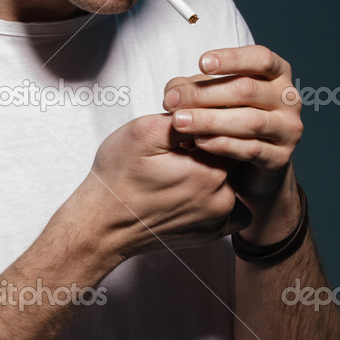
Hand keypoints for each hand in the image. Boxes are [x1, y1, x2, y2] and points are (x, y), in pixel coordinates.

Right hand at [78, 112, 251, 262]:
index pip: (235, 131)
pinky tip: (196, 189)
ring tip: (185, 166)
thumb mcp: (143, 132)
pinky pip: (234, 209)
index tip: (194, 121)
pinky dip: (221, 196)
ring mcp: (219, 219)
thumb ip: (184, 116)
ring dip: (218, 168)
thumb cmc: (117, 178)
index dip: (215, 119)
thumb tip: (210, 106)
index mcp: (210, 170)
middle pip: (237, 155)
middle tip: (186, 143)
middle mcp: (222, 198)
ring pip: (235, 179)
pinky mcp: (213, 233)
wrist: (102, 225)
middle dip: (216, 143)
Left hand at [162, 45, 302, 203]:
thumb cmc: (233, 120)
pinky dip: (223, 144)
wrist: (253, 167)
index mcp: (277, 74)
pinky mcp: (280, 157)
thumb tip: (172, 91)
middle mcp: (288, 99)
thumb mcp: (216, 98)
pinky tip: (199, 141)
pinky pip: (252, 149)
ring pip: (250, 120)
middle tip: (171, 101)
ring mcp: (288, 129)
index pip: (261, 58)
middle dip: (205, 94)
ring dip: (210, 120)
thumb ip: (196, 88)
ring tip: (179, 121)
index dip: (232, 58)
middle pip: (248, 90)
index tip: (202, 62)